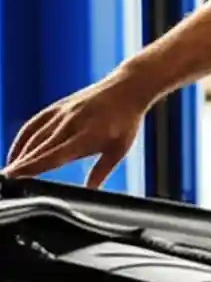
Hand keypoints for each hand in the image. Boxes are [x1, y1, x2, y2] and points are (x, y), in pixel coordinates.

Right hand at [2, 72, 150, 187]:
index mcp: (87, 135)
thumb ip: (101, 172)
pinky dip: (21, 140)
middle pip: (39, 149)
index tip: (15, 177)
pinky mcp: (57, 107)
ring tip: (8, 174)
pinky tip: (15, 154)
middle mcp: (70, 123)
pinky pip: (33, 125)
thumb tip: (91, 193)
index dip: (32, 167)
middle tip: (4, 181)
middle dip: (19, 166)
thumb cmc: (126, 121)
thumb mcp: (119, 150)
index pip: (54, 155)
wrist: (128, 87)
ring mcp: (62, 113)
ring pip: (33, 138)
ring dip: (18, 156)